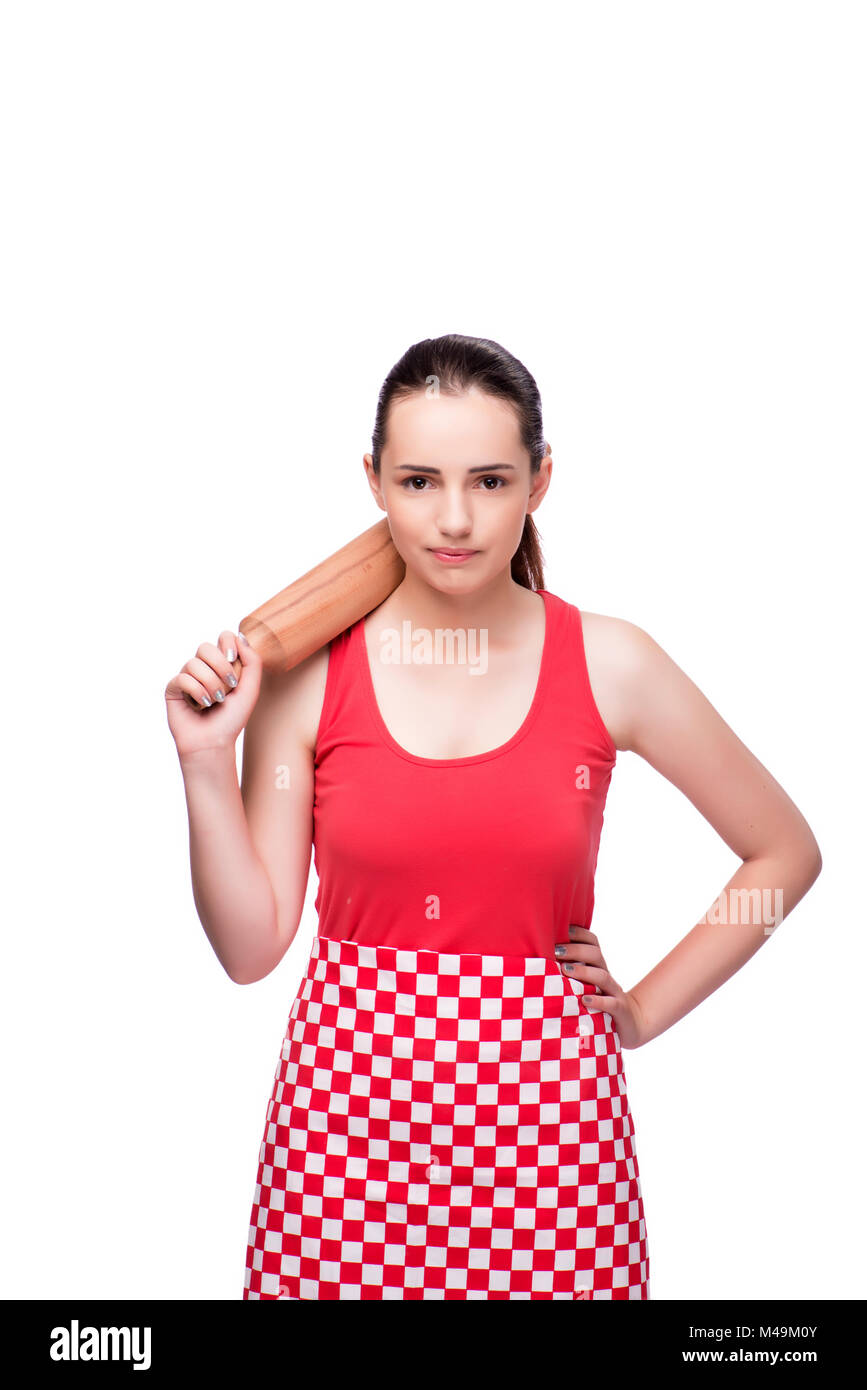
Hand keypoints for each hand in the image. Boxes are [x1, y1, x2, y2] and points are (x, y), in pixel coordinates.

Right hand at [165, 629, 262, 757]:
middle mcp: (203, 668)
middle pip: (205, 647)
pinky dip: (196, 692)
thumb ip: (252, 662)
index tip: (233, 659)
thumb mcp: (251, 689)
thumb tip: (239, 636)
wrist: (214, 742)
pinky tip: (202, 705)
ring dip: (210, 684)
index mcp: (222, 664)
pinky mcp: (173, 688)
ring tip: (216, 701)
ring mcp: (187, 677)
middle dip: (220, 666)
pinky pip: (182, 678)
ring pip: (194, 663)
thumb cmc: (232, 719)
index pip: (223, 637)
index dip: (227, 643)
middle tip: (229, 686)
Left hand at [554, 925, 646, 1048]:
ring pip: (602, 976)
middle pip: (595, 955)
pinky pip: (611, 1003)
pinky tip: (585, 1000)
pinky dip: (598, 1000)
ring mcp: (614, 992)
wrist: (630, 1023)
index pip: (592, 942)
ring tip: (565, 971)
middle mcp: (606, 974)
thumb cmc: (599, 1000)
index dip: (579, 934)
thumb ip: (569, 971)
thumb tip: (539, 959)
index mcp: (597, 966)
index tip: (562, 930)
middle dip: (575, 950)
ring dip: (583, 972)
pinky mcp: (620, 1009)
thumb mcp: (586, 984)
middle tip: (556, 951)